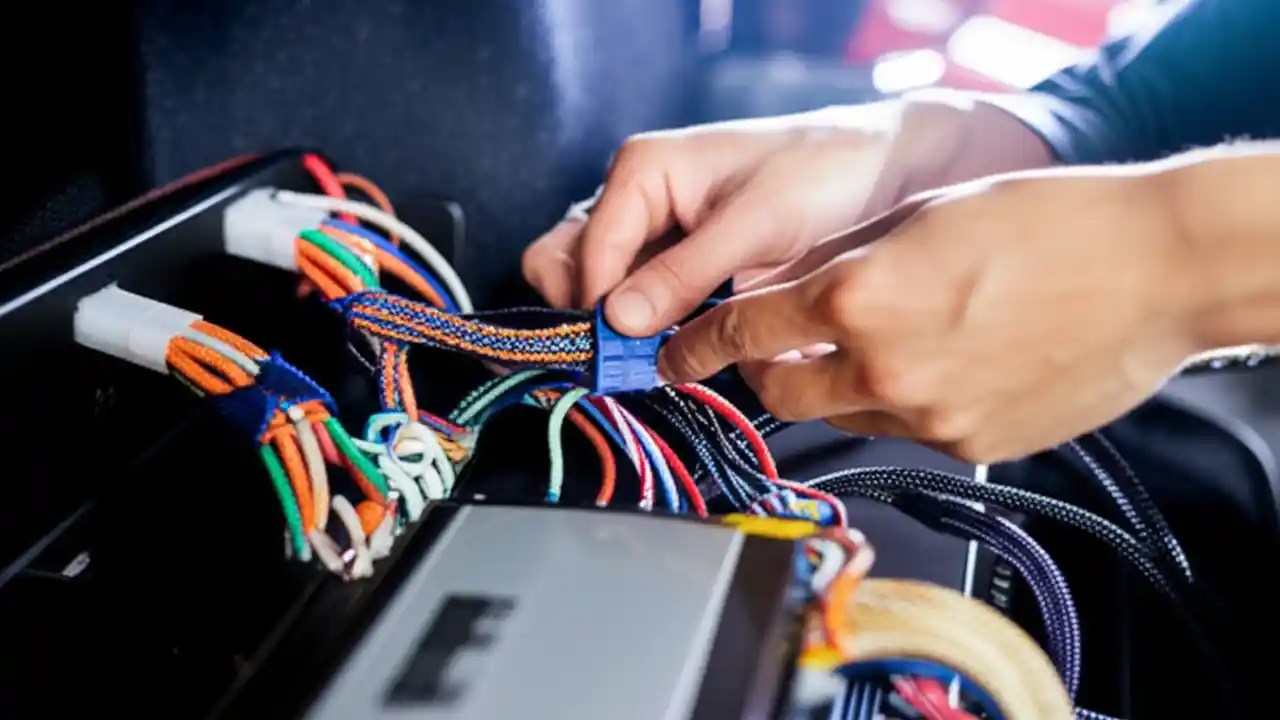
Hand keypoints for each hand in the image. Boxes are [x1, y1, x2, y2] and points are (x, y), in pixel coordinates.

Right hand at [523, 94, 1051, 335]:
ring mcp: (652, 235)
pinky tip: (684, 343)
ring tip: (664, 351)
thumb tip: (616, 322)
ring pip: (590, 287)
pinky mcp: (678, 266)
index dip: (600, 309)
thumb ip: (685, 274)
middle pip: (562, 264)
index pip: (584, 254)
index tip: (630, 354)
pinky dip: (646, 329)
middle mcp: (634, 200)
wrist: (883, 171)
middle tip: (639, 354)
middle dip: (590, 314)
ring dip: (616, 327)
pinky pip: (634, 302)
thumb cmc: (824, 176)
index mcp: (642, 172)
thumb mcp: (757, 224)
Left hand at [658, 168, 1203, 462]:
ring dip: (838, 385)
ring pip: (843, 413)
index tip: (675, 353)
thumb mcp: (917, 216)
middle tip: (770, 352)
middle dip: (761, 374)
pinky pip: (905, 429)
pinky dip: (902, 402)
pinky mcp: (968, 445)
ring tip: (887, 340)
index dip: (699, 343)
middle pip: (778, 393)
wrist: (1150, 269)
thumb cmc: (1045, 222)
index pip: (744, 330)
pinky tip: (946, 363)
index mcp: (859, 295)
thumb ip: (838, 260)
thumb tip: (782, 288)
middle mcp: (883, 366)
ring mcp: (927, 415)